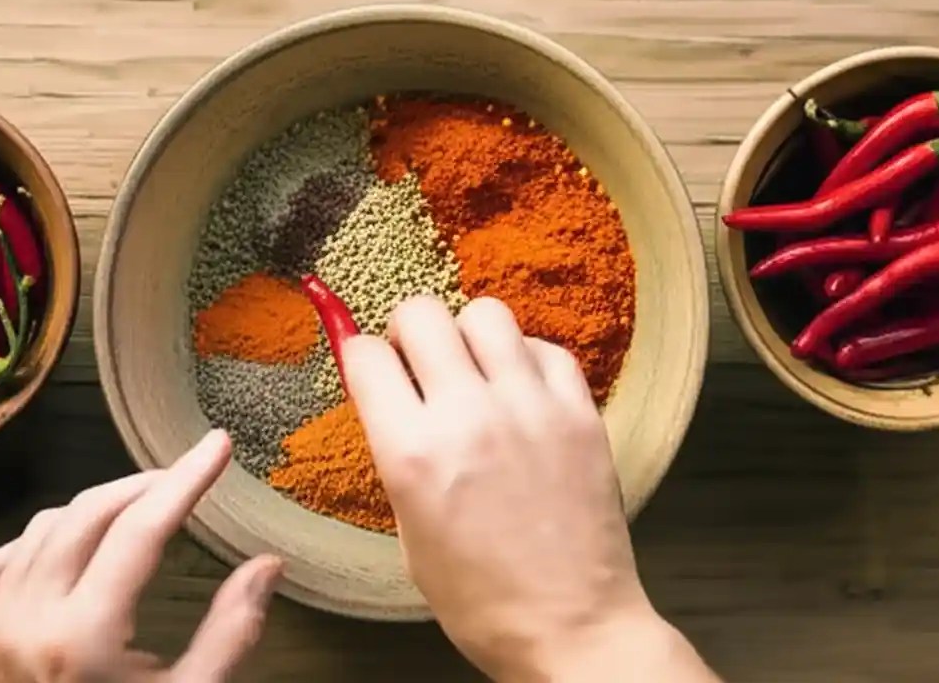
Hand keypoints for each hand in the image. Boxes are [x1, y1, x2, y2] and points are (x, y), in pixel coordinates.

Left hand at [0, 431, 281, 682]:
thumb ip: (230, 634)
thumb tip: (267, 566)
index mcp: (85, 637)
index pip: (141, 529)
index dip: (185, 480)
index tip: (216, 447)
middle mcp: (30, 619)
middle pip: (92, 512)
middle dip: (147, 484)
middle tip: (189, 477)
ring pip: (47, 523)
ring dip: (100, 505)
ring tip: (145, 508)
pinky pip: (9, 553)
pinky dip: (49, 533)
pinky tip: (80, 541)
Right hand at [343, 296, 716, 681]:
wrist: (570, 626)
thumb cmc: (482, 599)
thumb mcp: (409, 532)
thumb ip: (398, 456)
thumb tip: (390, 398)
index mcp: (412, 454)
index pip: (364, 354)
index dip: (359, 354)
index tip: (368, 364)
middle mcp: (468, 416)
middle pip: (421, 313)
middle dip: (407, 330)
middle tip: (417, 360)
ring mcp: (530, 408)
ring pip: (486, 313)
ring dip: (468, 335)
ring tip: (473, 370)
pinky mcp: (579, 413)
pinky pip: (546, 348)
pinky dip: (526, 359)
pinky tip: (521, 391)